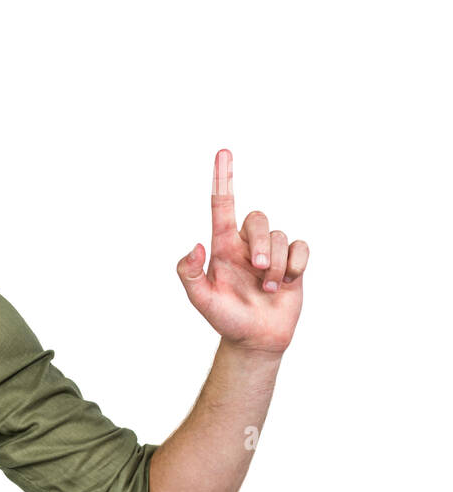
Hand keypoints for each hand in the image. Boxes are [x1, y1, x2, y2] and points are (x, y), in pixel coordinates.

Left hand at [176, 149, 308, 355]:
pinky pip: (301, 247)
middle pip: (258, 219)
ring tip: (268, 289)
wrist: (255, 339)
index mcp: (222, 246)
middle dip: (261, 245)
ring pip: (281, 236)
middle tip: (257, 271)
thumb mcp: (200, 299)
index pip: (222, 205)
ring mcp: (271, 252)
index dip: (223, 178)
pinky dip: (296, 265)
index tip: (223, 153)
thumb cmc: (225, 318)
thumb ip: (189, 273)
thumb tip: (195, 245)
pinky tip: (288, 283)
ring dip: (276, 266)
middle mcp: (246, 244)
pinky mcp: (293, 262)